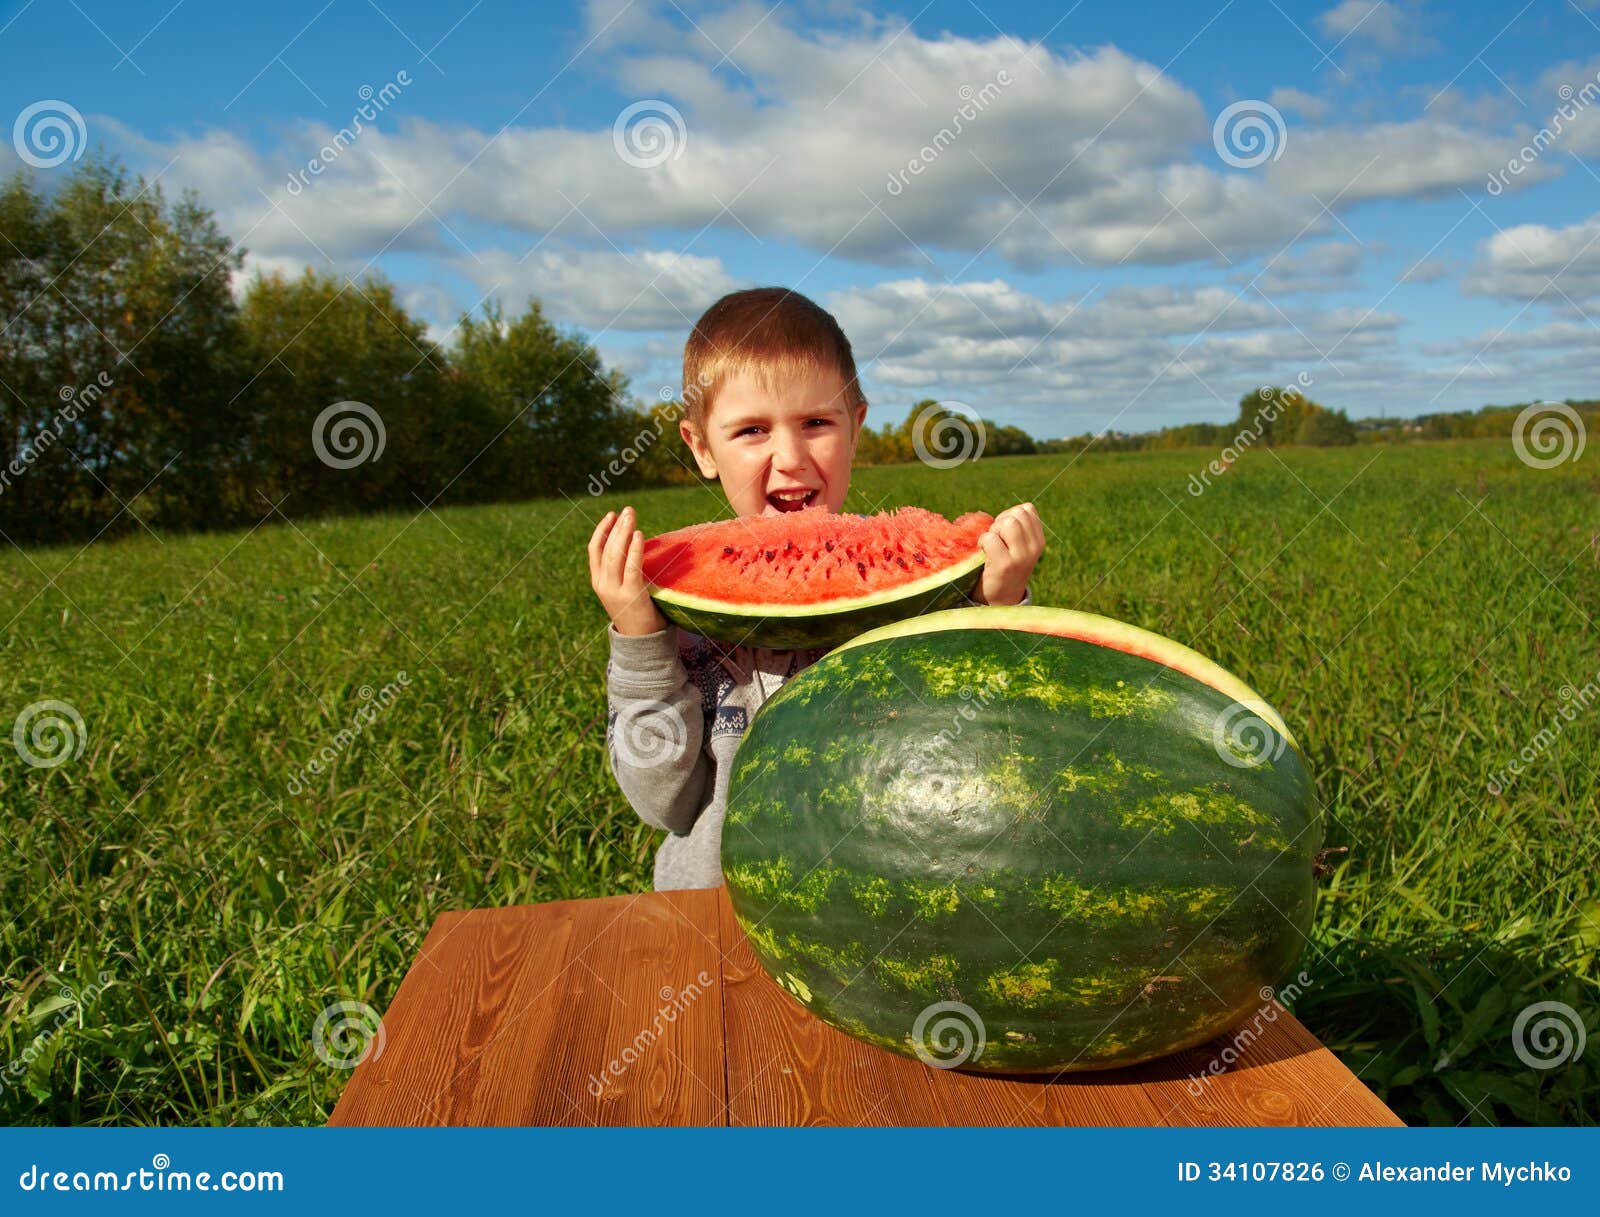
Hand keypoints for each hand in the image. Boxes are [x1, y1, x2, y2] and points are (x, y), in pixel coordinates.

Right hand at [588, 506, 668, 635]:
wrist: (641, 641)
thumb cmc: (637, 611)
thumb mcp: (622, 589)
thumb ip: (621, 571)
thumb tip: (631, 543)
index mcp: (597, 581)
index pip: (594, 550)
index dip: (602, 530)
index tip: (612, 515)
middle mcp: (602, 584)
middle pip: (606, 548)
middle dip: (617, 527)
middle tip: (628, 510)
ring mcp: (615, 590)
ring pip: (616, 555)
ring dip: (624, 533)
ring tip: (632, 517)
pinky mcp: (631, 594)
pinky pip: (632, 567)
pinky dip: (635, 549)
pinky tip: (639, 535)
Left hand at [972, 502, 1043, 605]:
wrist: (1002, 599)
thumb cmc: (1006, 566)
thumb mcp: (1020, 547)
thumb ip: (1019, 527)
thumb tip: (1016, 509)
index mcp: (1039, 540)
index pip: (1027, 509)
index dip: (1010, 514)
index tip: (1005, 531)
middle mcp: (1034, 548)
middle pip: (1016, 514)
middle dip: (1000, 521)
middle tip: (996, 539)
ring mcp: (1021, 557)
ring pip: (1007, 523)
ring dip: (993, 531)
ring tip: (991, 544)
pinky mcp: (1005, 565)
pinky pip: (990, 538)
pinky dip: (982, 542)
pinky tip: (984, 552)